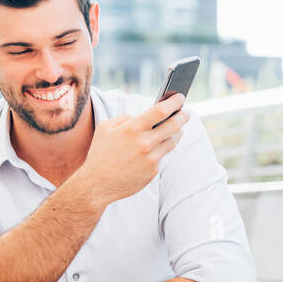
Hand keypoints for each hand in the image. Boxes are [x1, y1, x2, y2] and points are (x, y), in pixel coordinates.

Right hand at [72, 95, 188, 206]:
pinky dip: (160, 150)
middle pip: (174, 125)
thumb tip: (138, 117)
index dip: (174, 102)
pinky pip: (162, 156)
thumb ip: (123, 118)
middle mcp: (144, 143)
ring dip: (176, 133)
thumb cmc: (100, 154)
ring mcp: (150, 158)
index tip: (180, 97)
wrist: (97, 184)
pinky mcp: (153, 171)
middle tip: (185, 113)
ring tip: (177, 128)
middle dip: (182, 116)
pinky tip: (157, 148)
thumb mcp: (105, 129)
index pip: (161, 110)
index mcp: (132, 129)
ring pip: (172, 141)